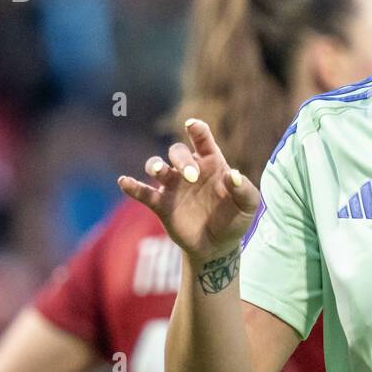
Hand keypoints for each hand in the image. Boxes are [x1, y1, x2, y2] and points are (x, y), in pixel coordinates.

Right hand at [117, 119, 260, 261]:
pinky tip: (124, 182)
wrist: (218, 247)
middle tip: (190, 177)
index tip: (192, 125)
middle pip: (177, 152)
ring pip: (157, 166)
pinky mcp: (161, 204)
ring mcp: (173, 186)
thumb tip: (233, 175)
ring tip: (159, 171)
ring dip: (156, 166)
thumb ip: (244, 189)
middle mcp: (189, 170)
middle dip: (181, 160)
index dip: (197, 130)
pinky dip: (133, 187)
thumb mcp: (248, 205)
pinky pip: (144, 192)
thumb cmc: (235, 219)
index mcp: (212, 163)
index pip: (202, 140)